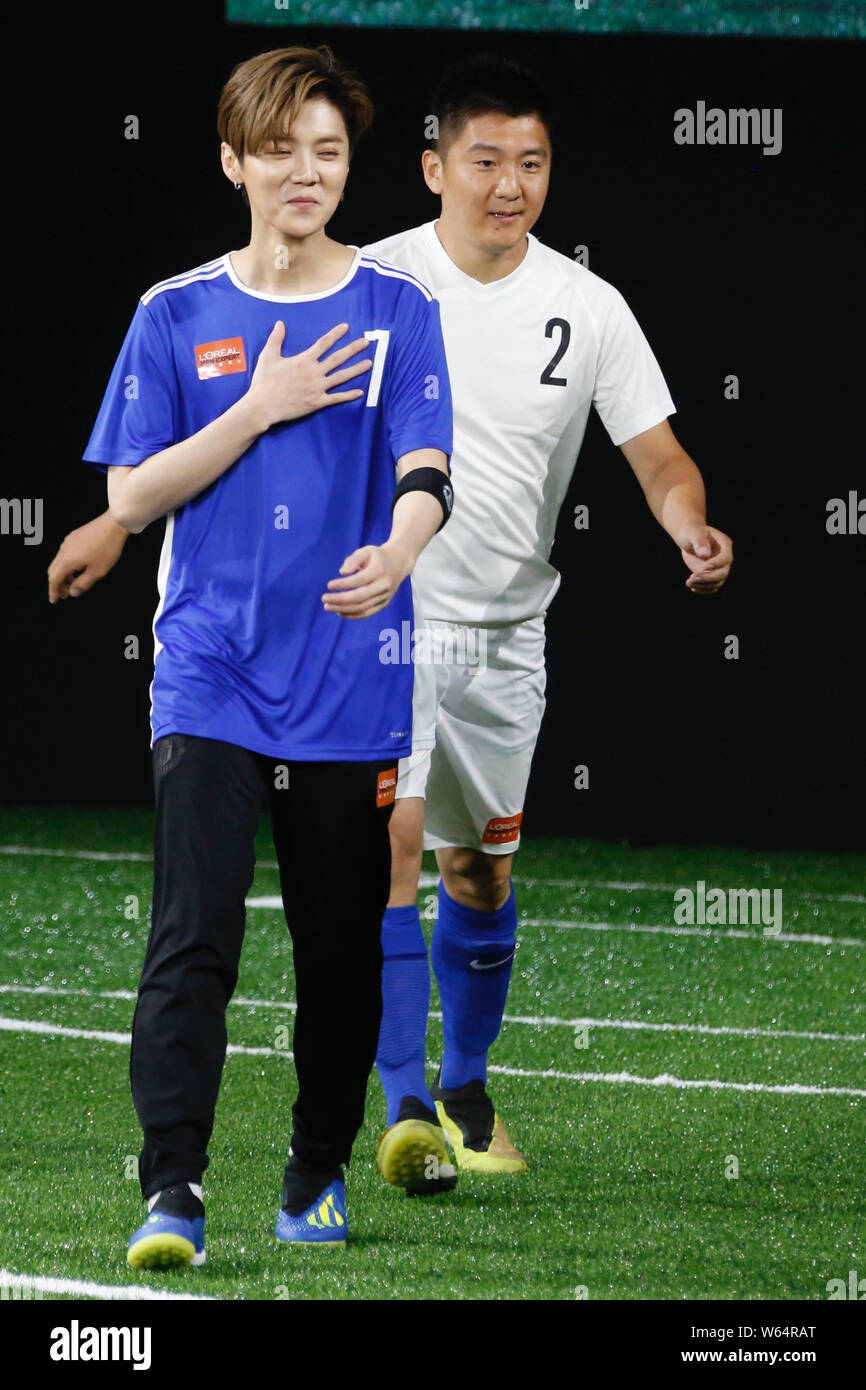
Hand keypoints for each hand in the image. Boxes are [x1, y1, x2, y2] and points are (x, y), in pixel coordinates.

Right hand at [47, 512, 128, 602]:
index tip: (54, 600)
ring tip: (74, 582)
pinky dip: (67, 564)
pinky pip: (64, 553)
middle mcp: (63, 550)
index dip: (54, 591)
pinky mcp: (73, 536)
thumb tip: (72, 592)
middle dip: (58, 584)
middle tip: (65, 594)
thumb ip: (83, 584)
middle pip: (53, 570)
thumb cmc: (107, 549)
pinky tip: (78, 568)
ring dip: (63, 574)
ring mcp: (67, 542)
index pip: (54, 579)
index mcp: (67, 561)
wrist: (113, 525)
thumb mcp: (97, 571)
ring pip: (59, 561)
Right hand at [247, 321, 372, 429]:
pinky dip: (348, 395)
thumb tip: (280, 323)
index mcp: (303, 360)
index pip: (324, 343)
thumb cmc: (264, 381)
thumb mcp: (268, 357)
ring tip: (369, 363)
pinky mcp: (317, 402)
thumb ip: (276, 339)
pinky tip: (360, 392)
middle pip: (338, 358)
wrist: (263, 406)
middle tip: (366, 342)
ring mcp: (317, 388)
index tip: (346, 327)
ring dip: (356, 369)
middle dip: (353, 349)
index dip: (336, 334)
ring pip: (341, 377)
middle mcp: (314, 372)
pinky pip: (336, 398)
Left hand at [321, 542, 410, 619]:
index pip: (358, 580)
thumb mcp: (366, 551)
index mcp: (379, 570)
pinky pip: (367, 613)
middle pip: (359, 597)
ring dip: (343, 609)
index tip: (329, 585)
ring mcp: (385, 596)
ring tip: (328, 606)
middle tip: (324, 599)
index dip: (342, 584)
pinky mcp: (384, 603)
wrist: (399, 563)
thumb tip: (342, 572)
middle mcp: (384, 585)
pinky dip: (353, 615)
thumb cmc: (378, 556)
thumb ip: (353, 560)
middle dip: (339, 600)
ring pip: (362, 608)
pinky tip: (340, 612)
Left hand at [678, 523, 732, 593]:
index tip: (705, 567)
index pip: (726, 558)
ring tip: (688, 583)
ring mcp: (719, 568)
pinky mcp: (712, 575)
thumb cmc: (691, 532)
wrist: (688, 538)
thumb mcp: (693, 533)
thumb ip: (699, 542)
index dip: (717, 564)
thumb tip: (705, 555)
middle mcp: (724, 558)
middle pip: (723, 573)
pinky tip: (693, 588)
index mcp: (724, 545)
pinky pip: (712, 586)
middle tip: (692, 578)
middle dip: (708, 578)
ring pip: (717, 582)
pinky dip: (703, 589)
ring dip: (703, 585)